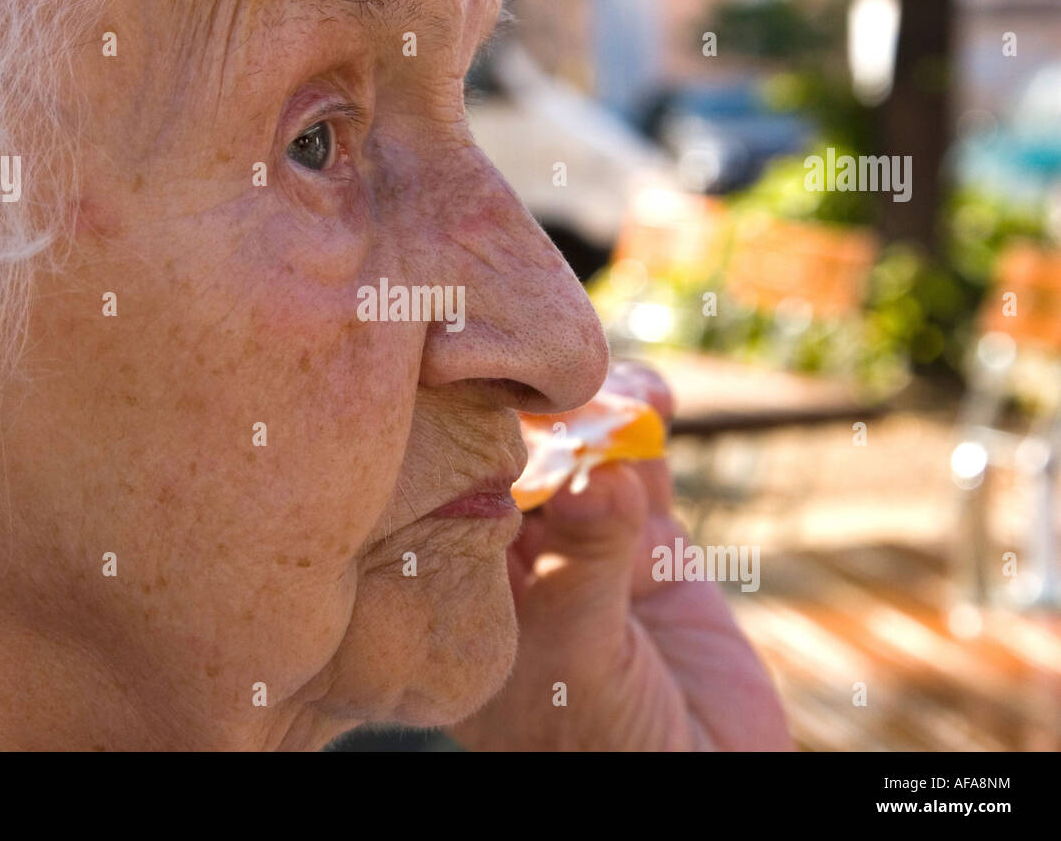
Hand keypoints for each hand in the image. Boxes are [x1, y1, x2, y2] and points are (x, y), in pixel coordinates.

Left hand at [450, 361, 793, 750]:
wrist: (703, 779)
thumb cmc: (609, 748)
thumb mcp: (583, 664)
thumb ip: (584, 570)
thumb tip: (592, 476)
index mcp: (464, 591)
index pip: (447, 493)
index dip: (462, 433)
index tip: (476, 374)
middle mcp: (514, 559)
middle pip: (510, 453)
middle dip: (536, 407)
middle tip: (556, 371)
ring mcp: (580, 543)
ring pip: (576, 446)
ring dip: (597, 406)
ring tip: (619, 395)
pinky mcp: (646, 539)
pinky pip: (642, 463)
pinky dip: (648, 422)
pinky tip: (657, 401)